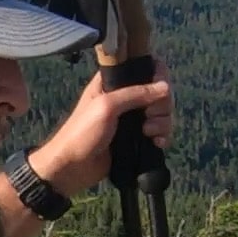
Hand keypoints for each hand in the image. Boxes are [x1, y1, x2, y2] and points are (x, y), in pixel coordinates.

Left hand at [31, 68, 175, 196]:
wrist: (73, 168)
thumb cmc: (82, 132)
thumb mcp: (107, 106)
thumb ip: (136, 93)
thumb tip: (165, 87)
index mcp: (114, 82)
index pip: (145, 68)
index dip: (157, 74)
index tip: (160, 87)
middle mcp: (126, 97)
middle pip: (159, 92)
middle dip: (161, 104)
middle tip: (148, 116)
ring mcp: (133, 119)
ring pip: (162, 113)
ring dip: (162, 122)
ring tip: (148, 133)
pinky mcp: (138, 138)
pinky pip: (160, 132)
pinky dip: (163, 136)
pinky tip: (157, 143)